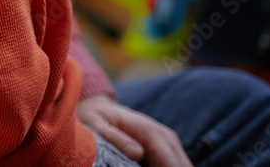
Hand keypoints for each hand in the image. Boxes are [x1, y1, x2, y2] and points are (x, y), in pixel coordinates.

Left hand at [77, 94, 191, 166]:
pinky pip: (173, 165)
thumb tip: (137, 154)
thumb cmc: (96, 117)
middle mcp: (166, 138)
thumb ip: (116, 139)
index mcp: (151, 132)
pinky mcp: (165, 151)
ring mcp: (168, 144)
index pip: (173, 164)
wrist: (99, 108)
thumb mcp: (98, 126)